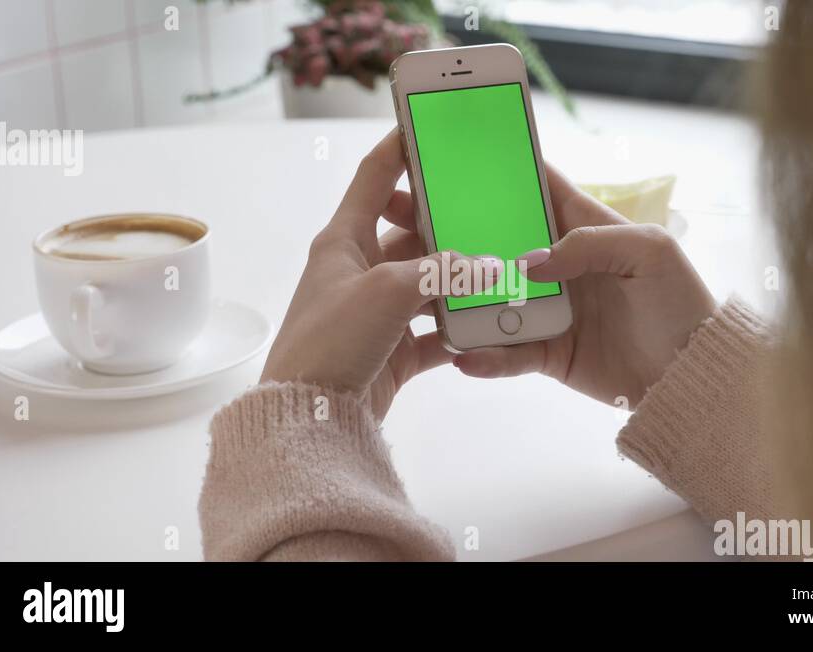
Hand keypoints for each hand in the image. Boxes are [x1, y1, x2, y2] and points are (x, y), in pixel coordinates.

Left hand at [260, 130, 491, 420]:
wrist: (310, 416)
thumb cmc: (331, 342)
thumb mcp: (389, 291)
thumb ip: (443, 273)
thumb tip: (489, 268)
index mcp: (344, 239)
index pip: (375, 177)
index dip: (402, 147)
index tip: (432, 125)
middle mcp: (360, 269)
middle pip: (414, 233)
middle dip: (451, 225)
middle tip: (491, 210)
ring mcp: (378, 309)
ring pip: (430, 283)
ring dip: (462, 281)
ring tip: (502, 269)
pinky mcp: (393, 347)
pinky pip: (435, 329)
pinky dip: (460, 327)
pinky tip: (488, 324)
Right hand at [454, 166, 716, 409]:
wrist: (691, 373)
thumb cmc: (679, 301)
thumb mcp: (648, 251)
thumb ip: (588, 243)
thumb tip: (527, 262)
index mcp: (585, 229)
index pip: (540, 190)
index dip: (505, 172)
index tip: (460, 158)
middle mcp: (559, 265)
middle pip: (501, 243)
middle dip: (462, 234)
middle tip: (416, 227)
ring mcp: (549, 309)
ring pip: (493, 299)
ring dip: (463, 299)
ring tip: (430, 297)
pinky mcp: (547, 352)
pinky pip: (508, 353)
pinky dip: (485, 356)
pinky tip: (464, 356)